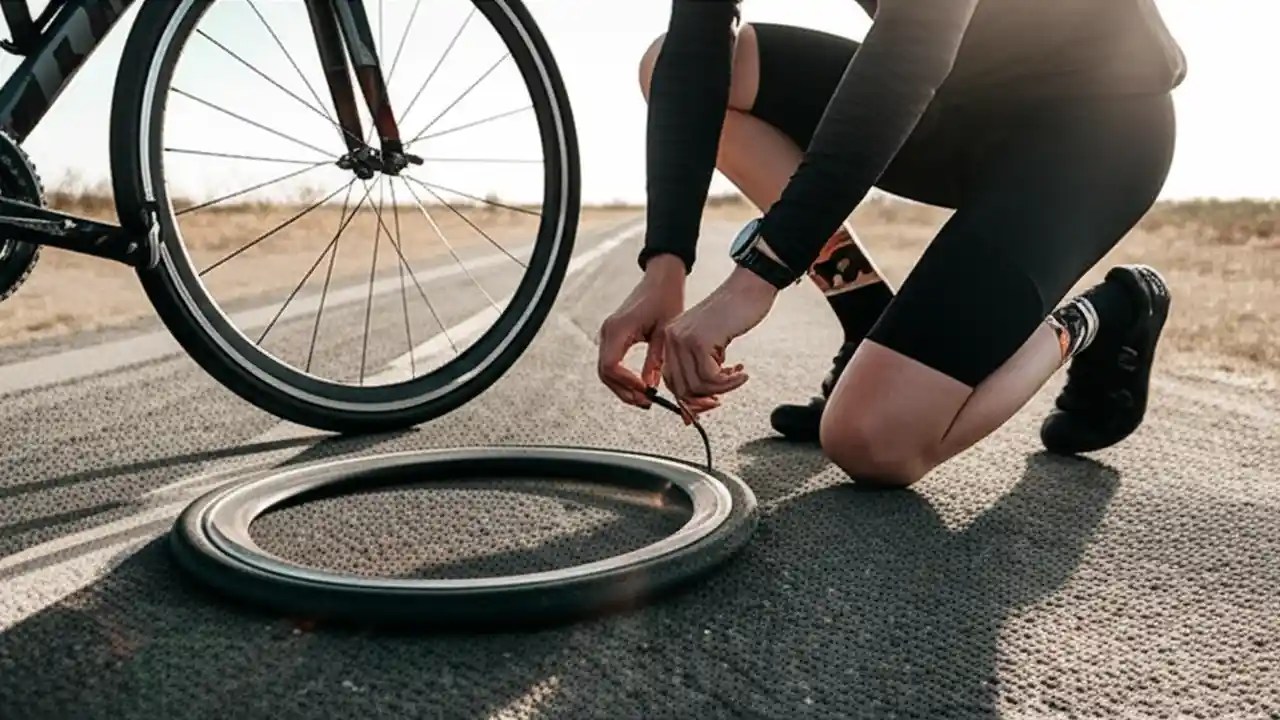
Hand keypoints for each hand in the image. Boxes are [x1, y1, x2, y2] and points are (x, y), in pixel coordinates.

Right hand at [597, 254, 700, 410]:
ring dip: (623, 387)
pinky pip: (611, 363)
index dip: (626, 383)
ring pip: (606, 372)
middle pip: (605, 373)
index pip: (611, 366)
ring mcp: (608, 334)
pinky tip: (640, 385)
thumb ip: (656, 360)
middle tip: (647, 402)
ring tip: (646, 398)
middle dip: (624, 391)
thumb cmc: (666, 298)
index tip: (646, 391)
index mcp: (618, 329)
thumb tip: (651, 386)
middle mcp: (608, 332)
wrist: (661, 279)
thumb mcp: (665, 333)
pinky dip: (623, 377)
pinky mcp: (614, 336)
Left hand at [662, 266, 777, 408]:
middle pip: (681, 387)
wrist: (748, 287)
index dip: (689, 399)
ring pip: (696, 386)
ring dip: (722, 388)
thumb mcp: (711, 344)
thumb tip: (695, 406)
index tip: (709, 403)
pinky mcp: (699, 341)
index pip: (671, 380)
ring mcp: (683, 339)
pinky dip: (729, 382)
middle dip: (703, 400)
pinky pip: (710, 378)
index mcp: (671, 338)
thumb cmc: (734, 314)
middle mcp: (672, 338)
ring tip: (737, 377)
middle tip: (722, 399)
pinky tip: (742, 372)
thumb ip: (701, 367)